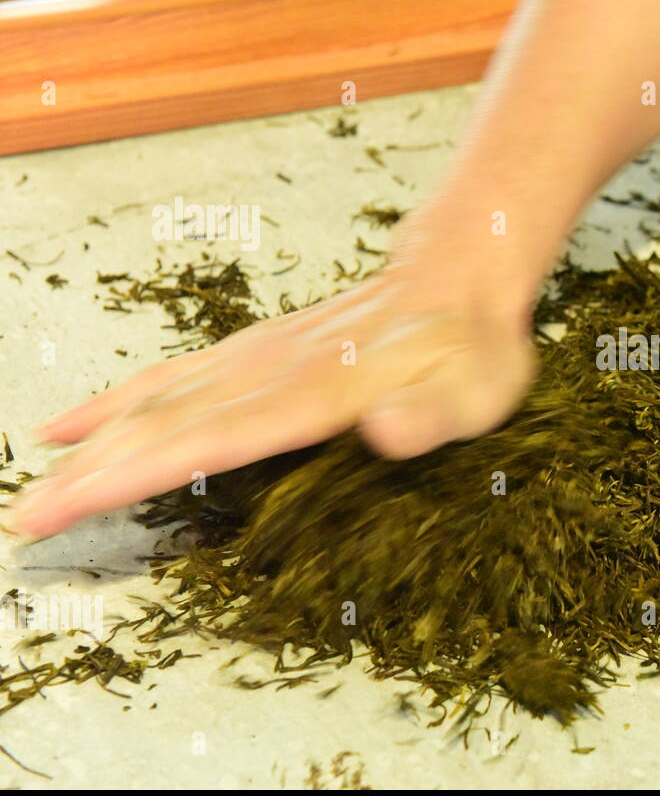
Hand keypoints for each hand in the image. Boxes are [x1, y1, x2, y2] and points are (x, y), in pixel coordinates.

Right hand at [5, 207, 540, 539]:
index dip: (134, 473)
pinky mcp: (255, 350)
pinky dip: (118, 402)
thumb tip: (388, 433)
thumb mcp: (478, 391)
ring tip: (37, 481)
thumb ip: (434, 417)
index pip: (209, 438)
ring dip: (93, 443)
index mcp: (316, 391)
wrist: (457, 275)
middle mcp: (271, 371)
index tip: (68, 503)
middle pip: (164, 423)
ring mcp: (257, 356)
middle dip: (90, 473)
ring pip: (158, 400)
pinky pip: (173, 377)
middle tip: (26, 520)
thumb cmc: (470, 346)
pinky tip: (80, 422)